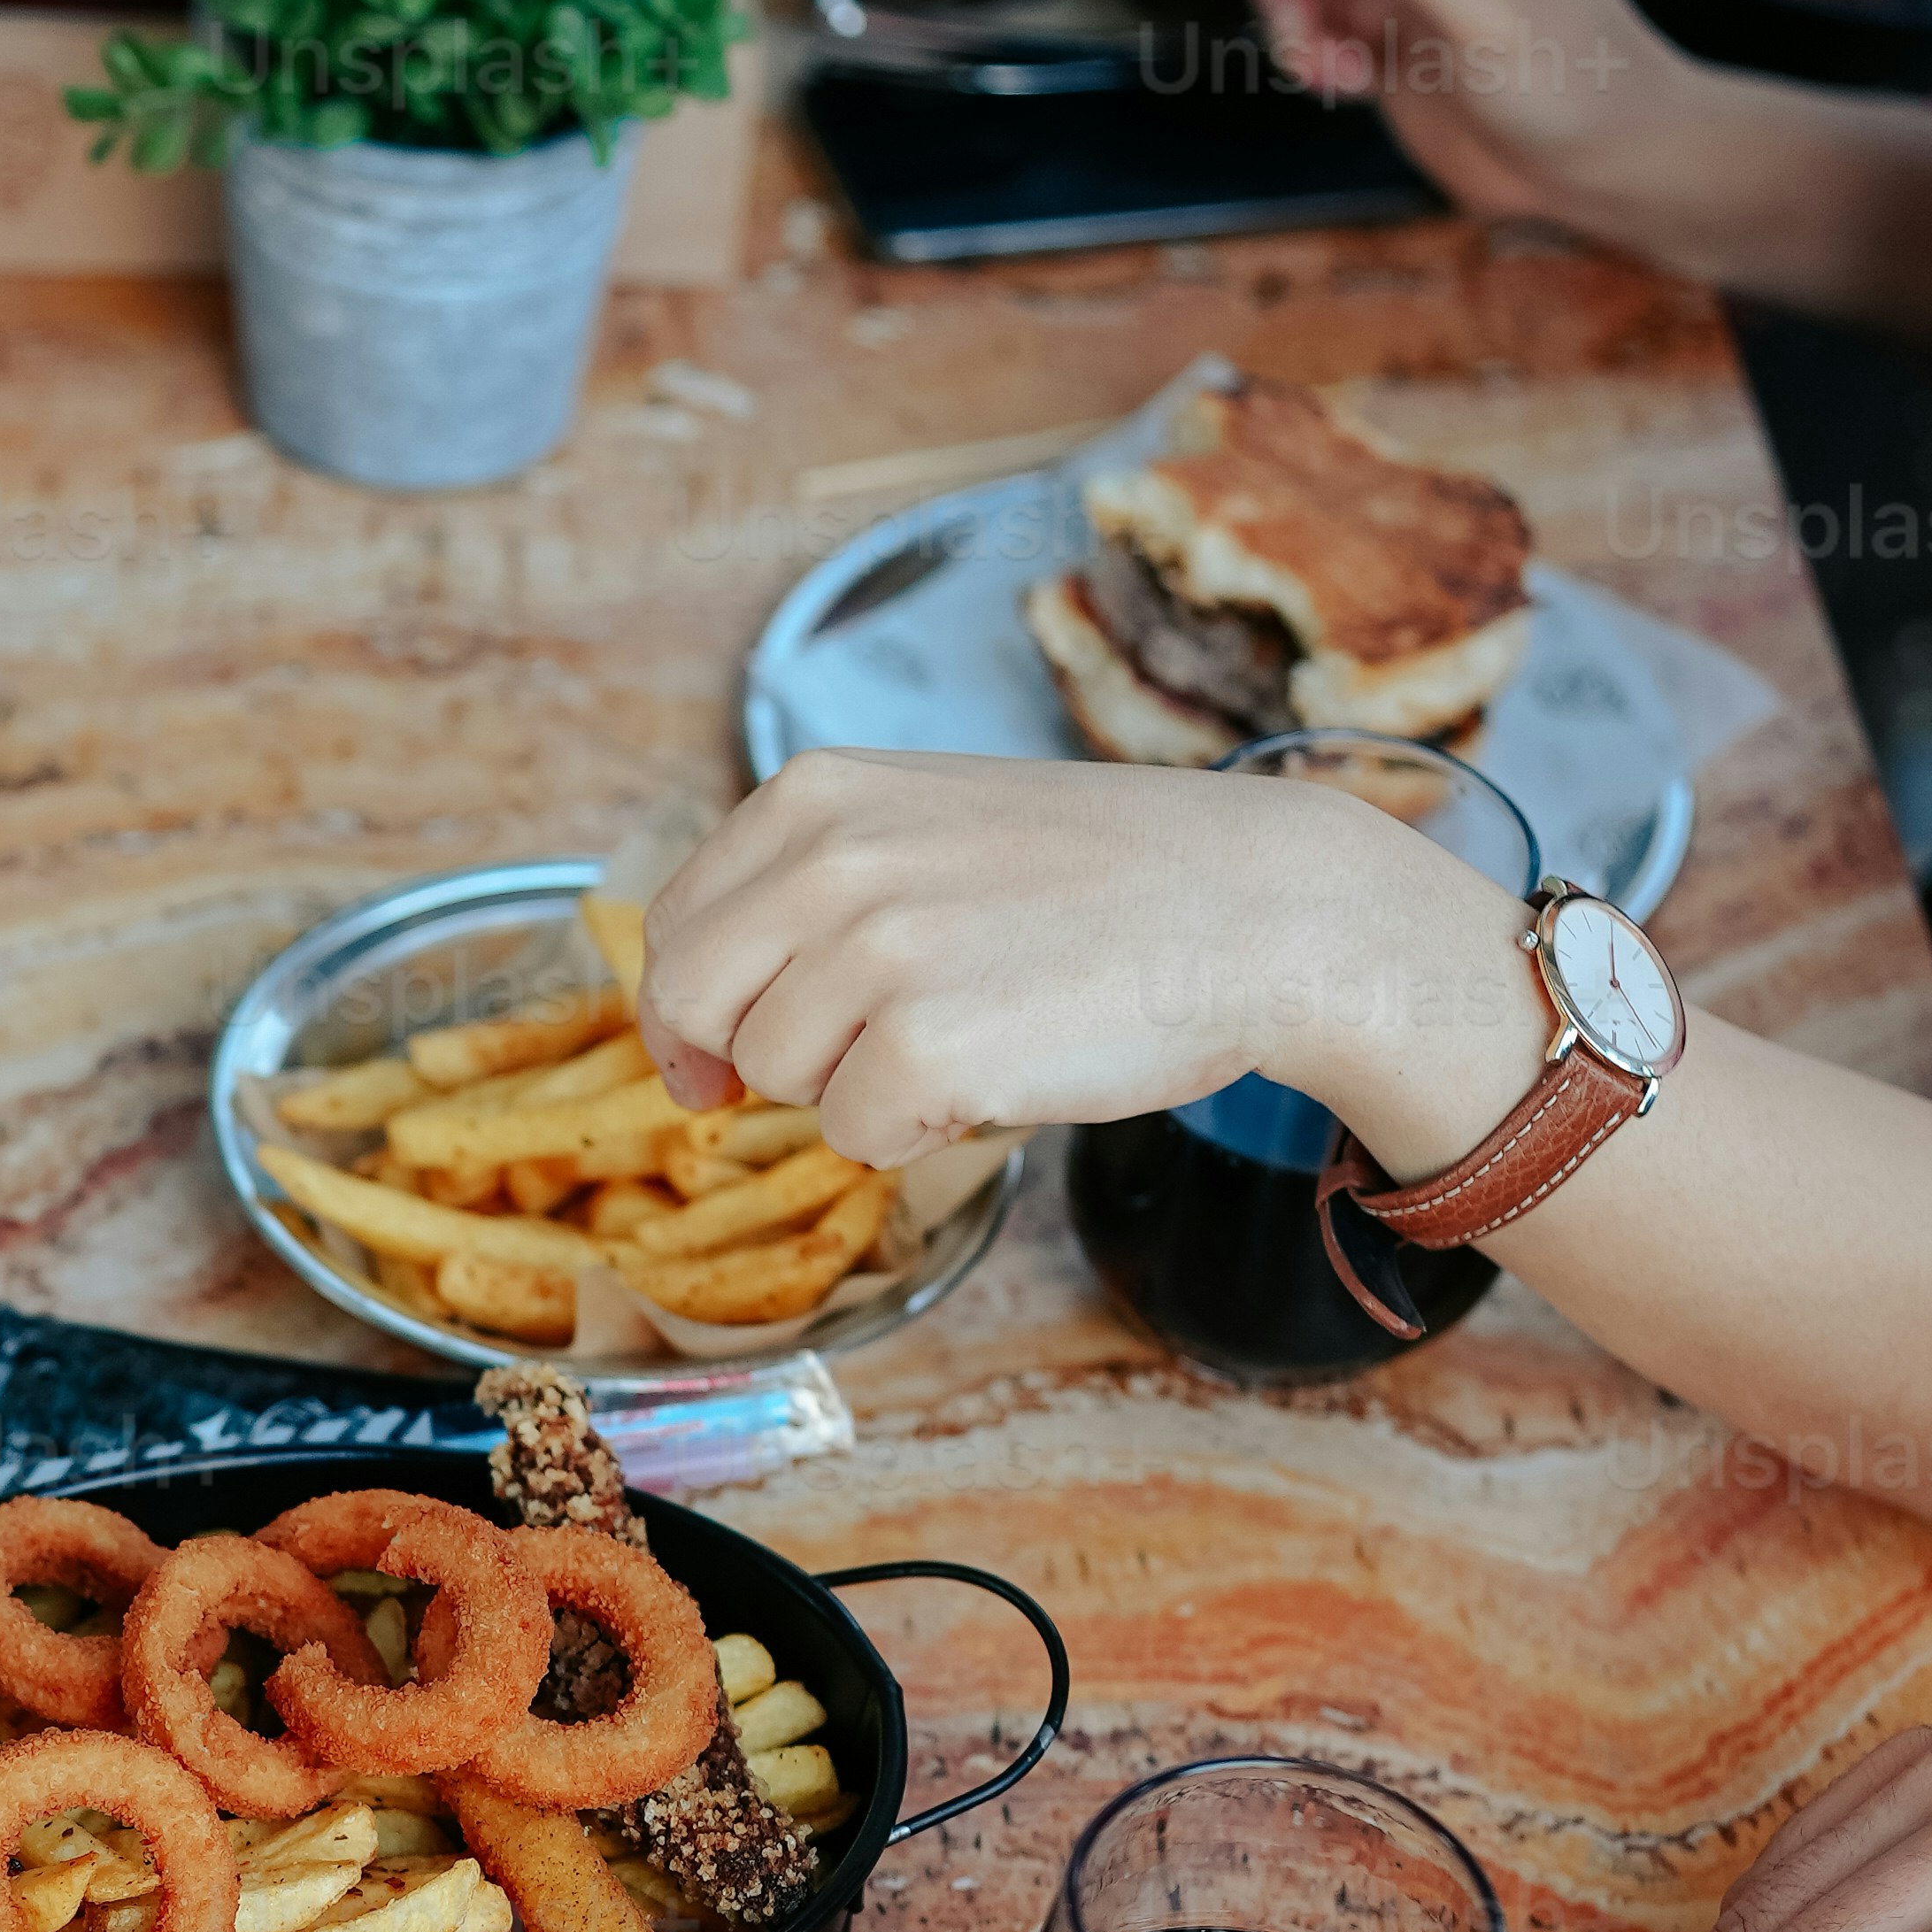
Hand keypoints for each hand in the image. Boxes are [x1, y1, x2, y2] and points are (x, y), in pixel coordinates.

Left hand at [637, 743, 1531, 1164]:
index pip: (674, 927)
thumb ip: (813, 887)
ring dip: (857, 1087)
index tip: (714, 1057)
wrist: (1256, 906)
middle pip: (695, 1009)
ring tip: (967, 1031)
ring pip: (778, 1080)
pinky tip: (1001, 1070)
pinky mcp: (925, 1045)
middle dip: (756, 1055)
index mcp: (816, 795)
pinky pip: (856, 1136)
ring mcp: (875, 951)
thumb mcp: (929, 826)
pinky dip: (918, 1131)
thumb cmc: (1100, 881)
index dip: (689, 1011)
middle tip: (851, 1061)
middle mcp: (830, 860)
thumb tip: (699, 1018)